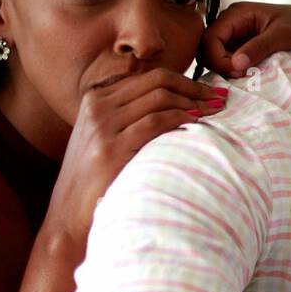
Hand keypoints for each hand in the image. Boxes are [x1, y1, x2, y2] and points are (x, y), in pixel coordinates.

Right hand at [42, 69, 224, 252]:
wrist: (69, 214)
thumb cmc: (97, 177)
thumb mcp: (108, 136)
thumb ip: (132, 115)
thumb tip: (180, 100)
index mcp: (96, 98)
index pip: (151, 77)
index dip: (186, 81)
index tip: (211, 90)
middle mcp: (98, 106)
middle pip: (158, 82)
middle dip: (195, 88)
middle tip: (221, 98)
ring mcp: (102, 126)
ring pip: (159, 99)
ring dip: (194, 103)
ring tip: (215, 110)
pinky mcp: (110, 148)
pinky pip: (155, 123)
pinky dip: (180, 120)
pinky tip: (196, 124)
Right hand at [201, 0, 290, 77]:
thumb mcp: (281, 36)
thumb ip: (258, 48)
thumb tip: (235, 64)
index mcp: (237, 13)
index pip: (210, 37)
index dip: (217, 58)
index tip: (237, 72)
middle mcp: (231, 21)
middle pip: (208, 47)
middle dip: (219, 64)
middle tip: (241, 76)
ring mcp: (235, 33)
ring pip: (215, 54)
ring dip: (225, 67)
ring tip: (245, 75)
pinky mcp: (241, 44)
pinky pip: (228, 58)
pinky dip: (233, 68)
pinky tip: (247, 73)